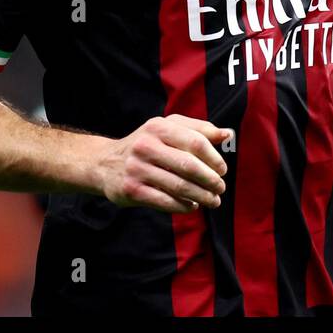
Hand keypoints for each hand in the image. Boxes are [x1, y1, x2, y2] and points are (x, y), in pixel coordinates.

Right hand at [97, 114, 229, 213]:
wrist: (105, 163)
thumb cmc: (146, 144)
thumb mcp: (167, 128)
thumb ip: (198, 129)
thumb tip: (227, 134)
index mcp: (158, 127)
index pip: (195, 141)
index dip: (214, 158)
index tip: (222, 170)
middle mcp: (146, 146)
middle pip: (188, 165)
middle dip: (210, 180)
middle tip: (220, 188)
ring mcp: (137, 169)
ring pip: (179, 186)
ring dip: (201, 196)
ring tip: (213, 200)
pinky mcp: (132, 190)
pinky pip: (165, 201)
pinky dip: (183, 205)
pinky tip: (192, 205)